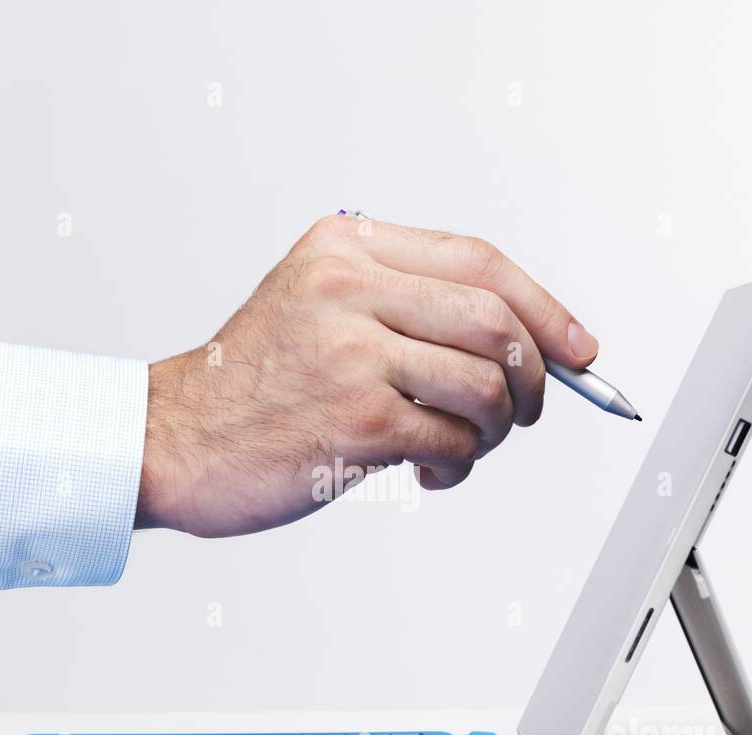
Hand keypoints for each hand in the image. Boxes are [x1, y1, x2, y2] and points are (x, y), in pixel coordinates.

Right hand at [135, 213, 599, 536]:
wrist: (173, 440)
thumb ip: (405, 305)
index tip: (578, 348)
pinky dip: (460, 462)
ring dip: (497, 428)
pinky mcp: (356, 419)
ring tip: (464, 444)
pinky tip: (430, 468)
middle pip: (496, 321)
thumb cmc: (251, 386)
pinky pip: (454, 439)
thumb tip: (523, 342)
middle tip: (526, 411)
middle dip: (534, 377)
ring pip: (486, 384)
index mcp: (347, 248)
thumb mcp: (318, 306)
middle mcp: (349, 287)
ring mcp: (352, 352)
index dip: (546, 306)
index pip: (480, 261)